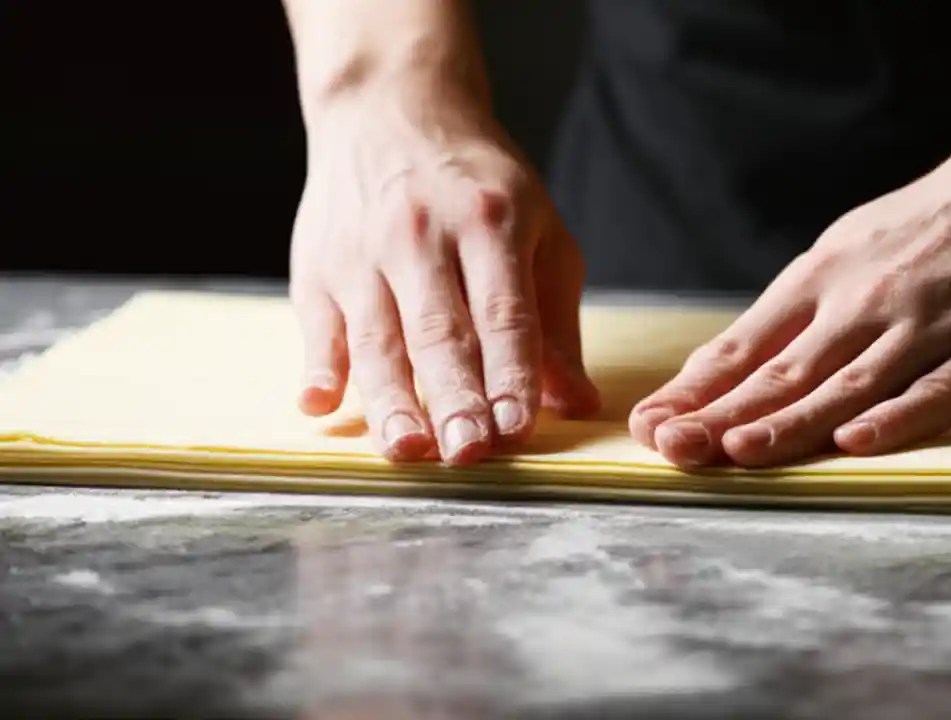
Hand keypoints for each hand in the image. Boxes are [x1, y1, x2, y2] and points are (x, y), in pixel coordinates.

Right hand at [289, 77, 598, 465]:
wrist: (391, 110)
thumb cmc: (479, 183)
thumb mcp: (538, 228)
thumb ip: (554, 321)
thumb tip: (574, 403)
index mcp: (488, 221)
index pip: (503, 312)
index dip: (510, 373)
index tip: (517, 427)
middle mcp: (421, 234)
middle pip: (438, 330)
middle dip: (454, 397)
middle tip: (467, 454)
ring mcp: (363, 251)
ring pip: (376, 337)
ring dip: (391, 399)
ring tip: (407, 450)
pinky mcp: (317, 266)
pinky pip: (317, 324)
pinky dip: (318, 366)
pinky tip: (321, 406)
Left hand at [629, 124, 950, 467]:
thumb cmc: (937, 221)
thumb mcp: (851, 248)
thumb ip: (800, 310)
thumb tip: (731, 364)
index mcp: (828, 276)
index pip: (748, 344)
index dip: (698, 390)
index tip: (653, 424)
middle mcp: (870, 301)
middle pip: (787, 372)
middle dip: (724, 416)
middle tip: (672, 449)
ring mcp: (934, 325)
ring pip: (852, 385)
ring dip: (793, 422)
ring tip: (739, 451)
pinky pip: (941, 390)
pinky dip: (898, 417)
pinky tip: (857, 442)